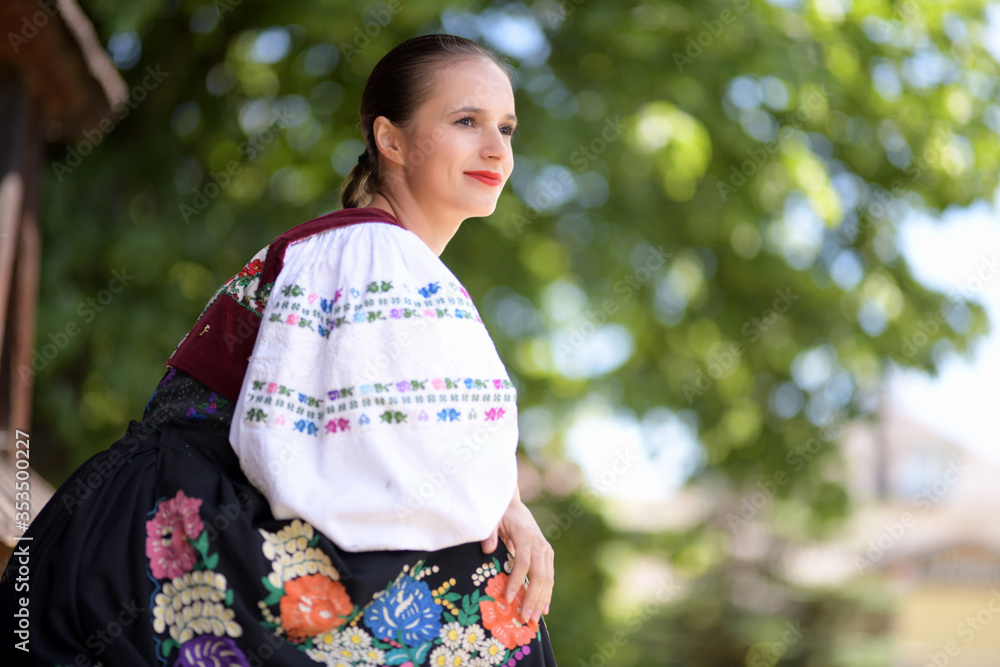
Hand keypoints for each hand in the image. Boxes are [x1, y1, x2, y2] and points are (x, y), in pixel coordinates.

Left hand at [481, 495, 553, 624]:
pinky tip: (543, 610)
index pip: (523, 561)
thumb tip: (487, 550)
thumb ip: (489, 534)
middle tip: (523, 618)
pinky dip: (546, 594)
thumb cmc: (499, 515)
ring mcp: (546, 550)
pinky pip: (549, 577)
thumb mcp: (491, 520)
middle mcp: (539, 543)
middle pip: (539, 575)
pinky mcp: (548, 555)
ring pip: (547, 579)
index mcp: (525, 535)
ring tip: (532, 620)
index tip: (508, 599)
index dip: (516, 581)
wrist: (513, 506)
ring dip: (540, 601)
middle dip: (531, 598)